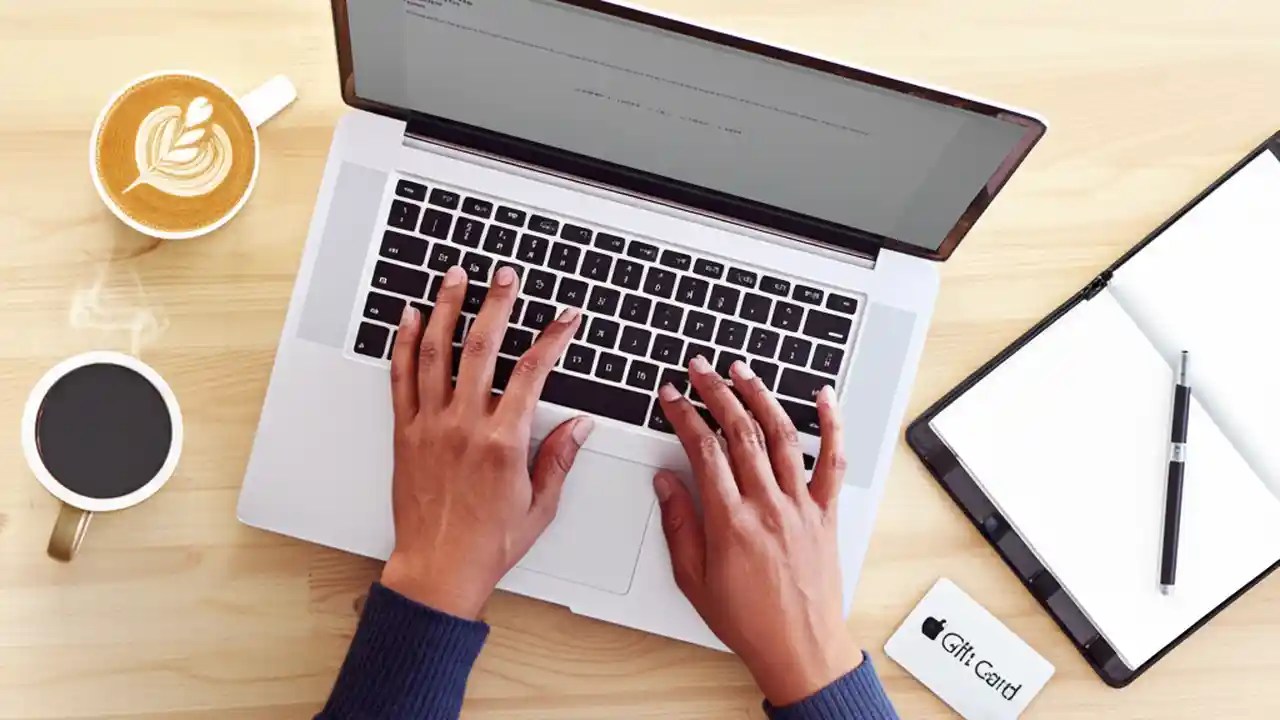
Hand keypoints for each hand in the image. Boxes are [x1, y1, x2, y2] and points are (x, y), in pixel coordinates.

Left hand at [380, 265, 592, 619]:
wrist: (437, 568)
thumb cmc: (488, 543)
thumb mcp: (540, 504)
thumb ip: (558, 458)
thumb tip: (579, 424)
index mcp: (503, 442)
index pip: (533, 372)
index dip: (552, 338)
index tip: (565, 318)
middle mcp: (464, 426)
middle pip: (482, 348)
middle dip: (496, 304)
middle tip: (505, 276)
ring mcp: (430, 426)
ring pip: (436, 353)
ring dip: (447, 309)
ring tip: (455, 277)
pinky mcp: (405, 433)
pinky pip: (401, 378)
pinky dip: (405, 343)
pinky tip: (411, 317)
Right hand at [654, 357, 859, 706]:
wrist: (801, 648)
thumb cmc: (749, 620)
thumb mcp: (694, 578)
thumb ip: (680, 525)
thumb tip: (667, 482)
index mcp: (731, 522)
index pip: (703, 450)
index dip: (684, 415)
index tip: (671, 396)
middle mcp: (768, 506)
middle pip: (741, 432)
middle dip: (716, 392)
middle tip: (699, 368)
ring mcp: (801, 506)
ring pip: (782, 436)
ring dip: (760, 397)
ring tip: (741, 371)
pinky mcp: (826, 513)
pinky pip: (833, 462)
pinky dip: (832, 425)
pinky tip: (823, 397)